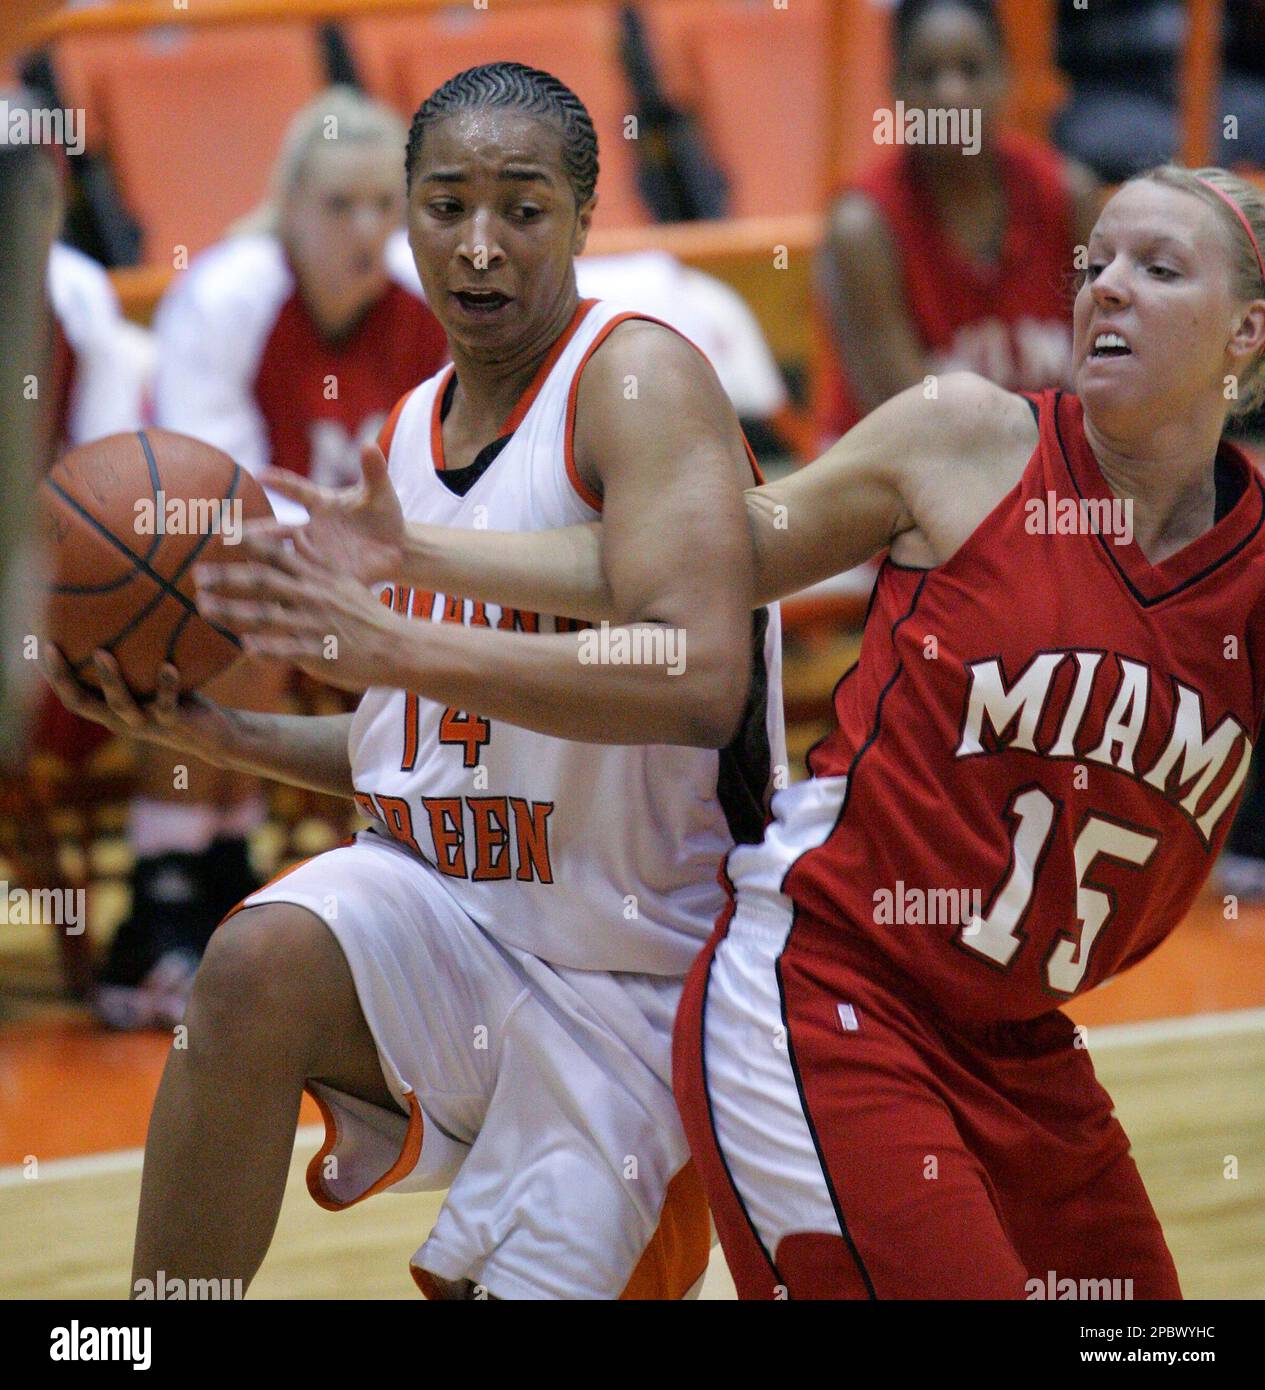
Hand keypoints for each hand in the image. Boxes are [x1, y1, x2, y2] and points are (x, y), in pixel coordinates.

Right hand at [38, 644, 236, 761]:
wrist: (218, 736)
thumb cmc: (181, 700)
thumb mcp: (153, 680)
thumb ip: (138, 660)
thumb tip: (127, 613)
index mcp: (112, 711)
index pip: (72, 695)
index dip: (52, 675)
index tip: (38, 646)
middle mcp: (123, 720)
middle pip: (81, 703)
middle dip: (62, 677)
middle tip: (50, 648)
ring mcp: (147, 724)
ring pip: (120, 704)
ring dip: (109, 679)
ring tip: (102, 652)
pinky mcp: (174, 725)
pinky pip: (166, 706)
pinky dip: (166, 685)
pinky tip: (168, 665)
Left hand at [194, 532, 404, 692]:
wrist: (396, 646)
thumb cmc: (365, 614)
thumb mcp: (342, 581)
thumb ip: (315, 562)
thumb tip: (297, 539)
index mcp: (316, 577)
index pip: (277, 554)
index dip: (247, 543)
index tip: (218, 533)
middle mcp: (313, 596)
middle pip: (265, 581)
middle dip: (229, 576)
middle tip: (196, 574)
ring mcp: (316, 624)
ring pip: (268, 615)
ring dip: (233, 610)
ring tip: (203, 607)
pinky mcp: (321, 652)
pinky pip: (289, 649)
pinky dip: (267, 648)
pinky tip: (244, 648)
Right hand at [248, 442, 405, 587]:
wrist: (396, 549)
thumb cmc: (385, 515)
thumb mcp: (381, 494)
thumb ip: (374, 470)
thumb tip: (369, 444)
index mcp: (322, 503)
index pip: (297, 489)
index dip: (282, 482)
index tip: (260, 474)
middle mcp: (311, 528)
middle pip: (276, 529)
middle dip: (252, 531)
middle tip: (224, 531)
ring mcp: (315, 554)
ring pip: (281, 558)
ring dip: (260, 563)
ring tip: (233, 565)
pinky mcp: (324, 576)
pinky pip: (299, 582)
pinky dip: (283, 589)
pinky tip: (263, 599)